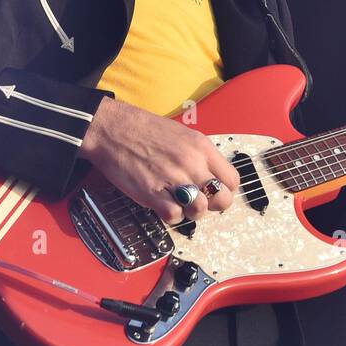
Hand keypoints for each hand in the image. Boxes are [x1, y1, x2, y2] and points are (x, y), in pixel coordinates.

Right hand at [78, 97, 239, 223]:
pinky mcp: (153, 193)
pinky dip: (171, 216)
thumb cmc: (144, 130)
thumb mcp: (183, 135)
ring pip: (200, 210)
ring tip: (181, 204)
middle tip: (201, 202)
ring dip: (191, 212)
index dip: (226, 190)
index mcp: (202, 148)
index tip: (215, 192)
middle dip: (214, 206)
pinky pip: (174, 216)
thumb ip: (200, 156)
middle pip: (222, 199)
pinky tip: (164, 205)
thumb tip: (211, 175)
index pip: (232, 179)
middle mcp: (191, 163)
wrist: (113, 129)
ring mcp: (173, 179)